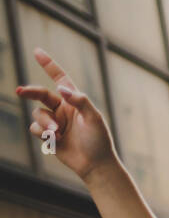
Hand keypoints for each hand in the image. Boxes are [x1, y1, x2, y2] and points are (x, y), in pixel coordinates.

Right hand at [17, 49, 117, 179]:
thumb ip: (80, 101)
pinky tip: (54, 140)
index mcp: (75, 101)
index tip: (37, 52)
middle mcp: (63, 109)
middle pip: (41, 94)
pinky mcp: (48, 136)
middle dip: (30, 91)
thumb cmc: (99, 141)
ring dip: (45, 122)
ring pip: (38, 114)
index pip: (60, 79)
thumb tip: (62, 88)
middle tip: (20, 91)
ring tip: (56, 132)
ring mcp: (55, 122)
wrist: (96, 165)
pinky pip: (35, 128)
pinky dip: (42, 132)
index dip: (49, 65)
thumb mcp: (94, 118)